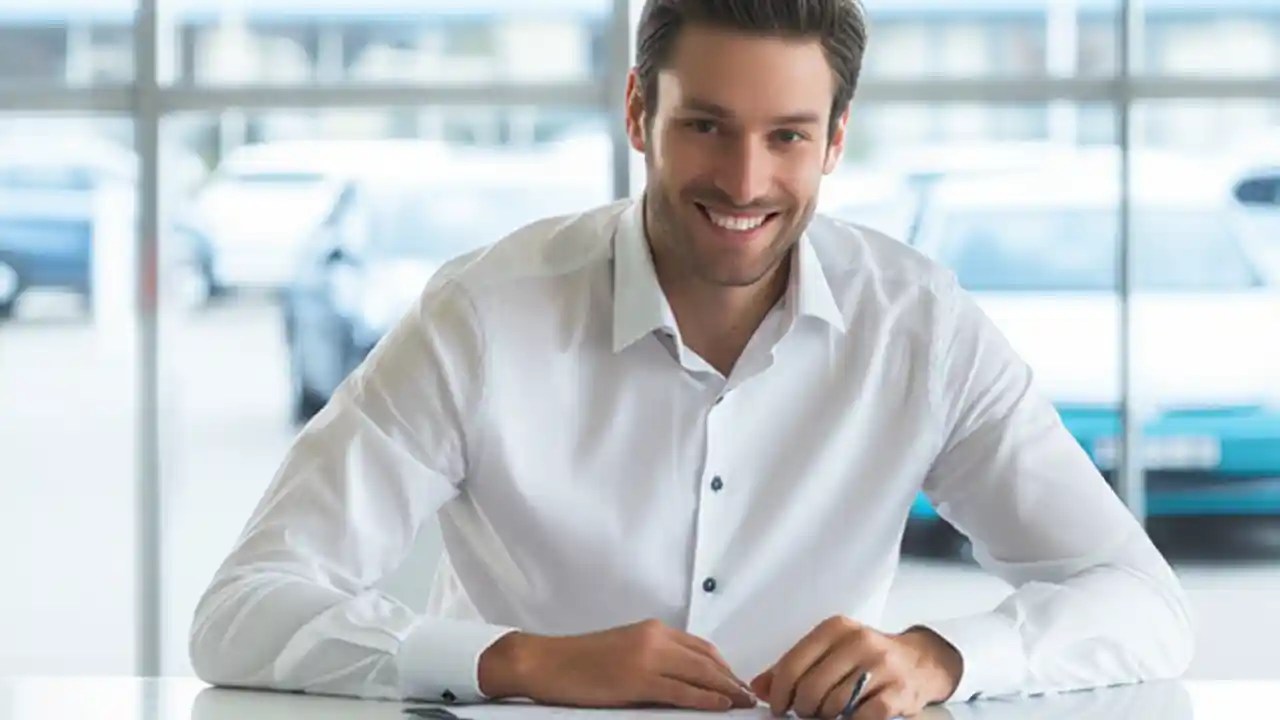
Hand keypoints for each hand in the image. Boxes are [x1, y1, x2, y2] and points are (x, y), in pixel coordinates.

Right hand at [478, 619, 755, 711]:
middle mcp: (654, 637)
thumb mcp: (624, 652)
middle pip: (707, 659)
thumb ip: (655, 659)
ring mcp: (646, 656)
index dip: (724, 666)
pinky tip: (721, 705)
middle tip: (749, 697)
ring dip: (726, 689)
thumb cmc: (580, 662)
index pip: (701, 647)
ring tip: (743, 703)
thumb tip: (686, 681)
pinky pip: (681, 690)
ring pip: (699, 672)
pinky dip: (705, 698)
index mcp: (652, 630)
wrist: (546, 662)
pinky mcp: (636, 678)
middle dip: (731, 679)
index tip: (737, 682)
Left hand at [749, 616, 962, 718]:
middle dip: (802, 707)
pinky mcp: (898, 692)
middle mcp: (859, 642)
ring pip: (834, 704)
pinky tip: (849, 717)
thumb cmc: (866, 656)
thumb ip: (793, 666)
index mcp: (835, 629)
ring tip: (828, 713)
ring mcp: (881, 666)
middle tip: (805, 712)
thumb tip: (759, 688)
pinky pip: (862, 717)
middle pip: (811, 687)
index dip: (779, 692)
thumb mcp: (829, 650)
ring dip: (825, 716)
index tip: (778, 706)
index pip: (793, 664)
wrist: (920, 660)